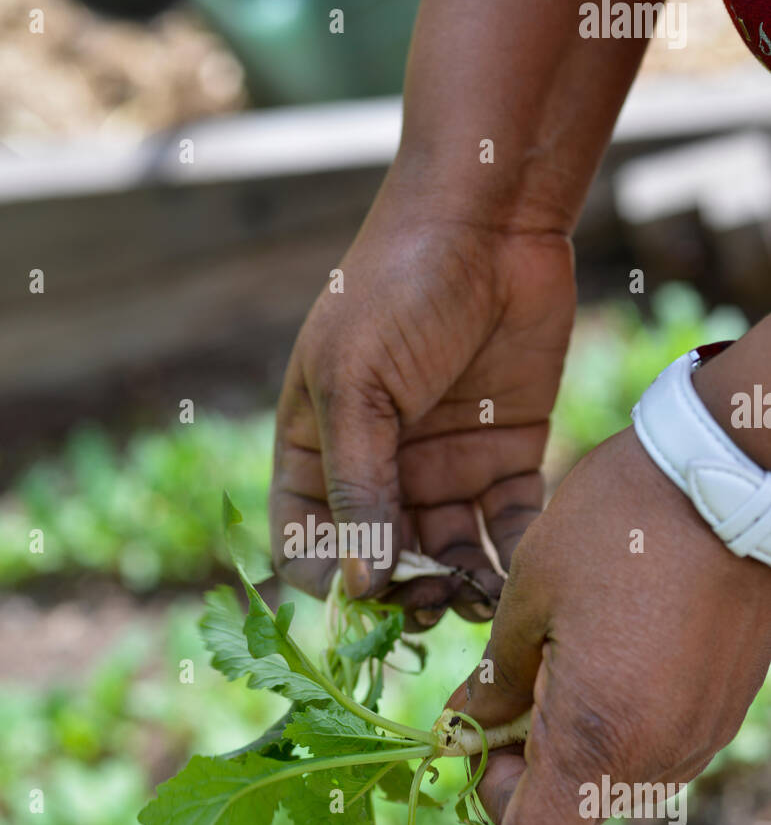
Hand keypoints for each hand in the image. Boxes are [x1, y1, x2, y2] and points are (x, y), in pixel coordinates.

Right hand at [269, 166, 575, 629]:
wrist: (491, 220)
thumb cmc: (397, 288)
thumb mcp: (357, 387)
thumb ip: (358, 490)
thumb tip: (357, 588)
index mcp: (317, 450)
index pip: (306, 544)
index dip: (328, 584)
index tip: (364, 603)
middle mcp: (377, 468)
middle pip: (380, 562)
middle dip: (403, 592)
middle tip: (433, 600)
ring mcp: (440, 465)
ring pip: (445, 555)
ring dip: (460, 584)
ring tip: (480, 594)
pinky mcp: (502, 456)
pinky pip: (505, 526)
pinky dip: (510, 554)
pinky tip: (517, 568)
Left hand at [443, 427, 770, 824]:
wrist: (735, 474)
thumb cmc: (619, 526)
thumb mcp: (527, 596)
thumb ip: (494, 683)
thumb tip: (467, 732)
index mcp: (596, 741)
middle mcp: (655, 759)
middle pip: (565, 823)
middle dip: (510, 787)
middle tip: (486, 715)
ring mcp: (698, 739)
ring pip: (605, 786)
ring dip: (557, 755)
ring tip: (543, 668)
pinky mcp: (721, 711)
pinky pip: (647, 749)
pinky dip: (603, 732)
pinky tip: (592, 660)